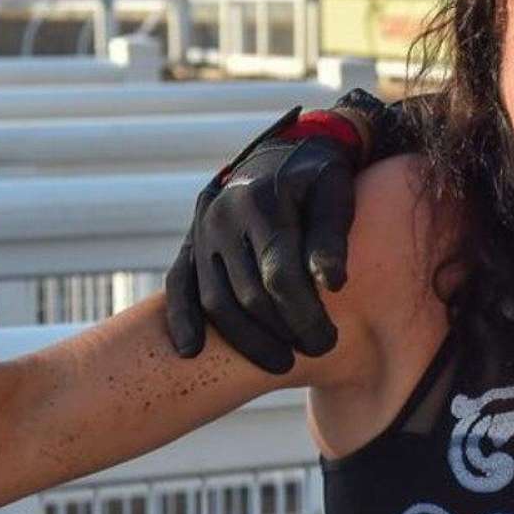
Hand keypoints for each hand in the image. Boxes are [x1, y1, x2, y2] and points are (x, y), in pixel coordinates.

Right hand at [164, 136, 356, 372]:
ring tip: (280, 362)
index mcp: (262, 203)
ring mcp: (202, 232)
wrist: (285, 151)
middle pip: (247, 293)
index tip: (328, 340)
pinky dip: (181, 319)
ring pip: (214, 298)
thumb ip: (332, 236)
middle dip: (283, 331)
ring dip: (245, 339)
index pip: (279, 274)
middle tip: (317, 351)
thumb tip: (333, 284)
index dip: (304, 313)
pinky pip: (178, 285)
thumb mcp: (335, 193)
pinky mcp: (191, 243)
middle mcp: (224, 217)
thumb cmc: (319, 177)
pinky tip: (192, 351)